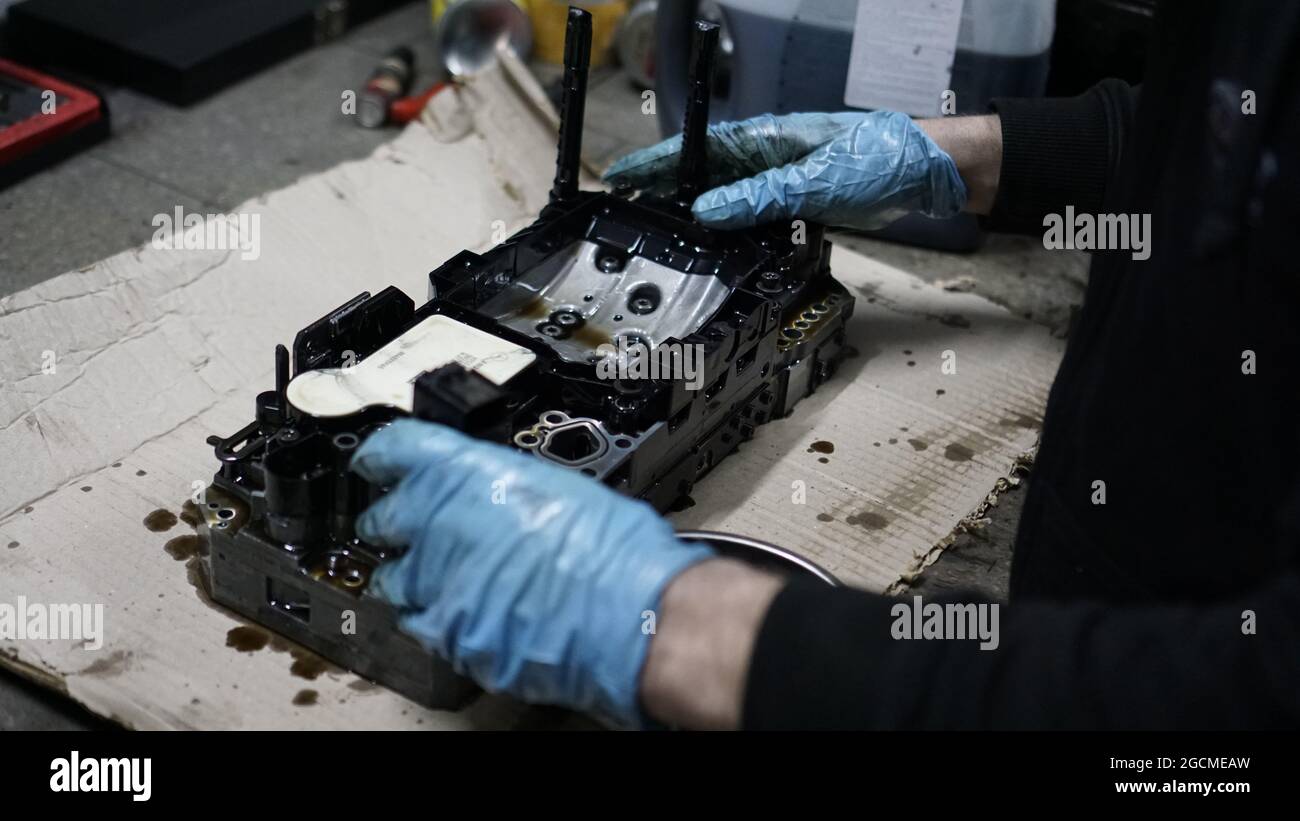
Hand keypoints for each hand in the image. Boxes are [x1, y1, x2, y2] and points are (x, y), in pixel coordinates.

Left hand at [351, 419, 714, 727]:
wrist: (630, 614)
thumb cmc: (612, 548)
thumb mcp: (558, 484)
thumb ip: (505, 485)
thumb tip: (493, 490)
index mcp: (464, 472)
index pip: (393, 450)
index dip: (383, 457)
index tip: (379, 462)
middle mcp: (437, 522)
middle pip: (381, 517)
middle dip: (396, 523)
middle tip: (415, 527)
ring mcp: (435, 582)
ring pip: (392, 577)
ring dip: (410, 575)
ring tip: (440, 578)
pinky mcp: (446, 633)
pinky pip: (420, 622)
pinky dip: (435, 617)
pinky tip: (462, 612)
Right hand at [603, 111, 967, 229]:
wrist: (926, 172)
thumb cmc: (879, 159)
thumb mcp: (813, 180)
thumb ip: (759, 197)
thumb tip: (707, 212)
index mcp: (765, 139)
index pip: (695, 149)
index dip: (654, 164)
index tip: (620, 177)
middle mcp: (767, 156)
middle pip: (702, 175)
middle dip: (663, 190)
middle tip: (627, 211)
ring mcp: (781, 178)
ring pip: (724, 197)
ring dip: (694, 213)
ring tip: (660, 232)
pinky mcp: (797, 200)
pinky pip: (751, 214)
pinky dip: (729, 228)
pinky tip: (715, 245)